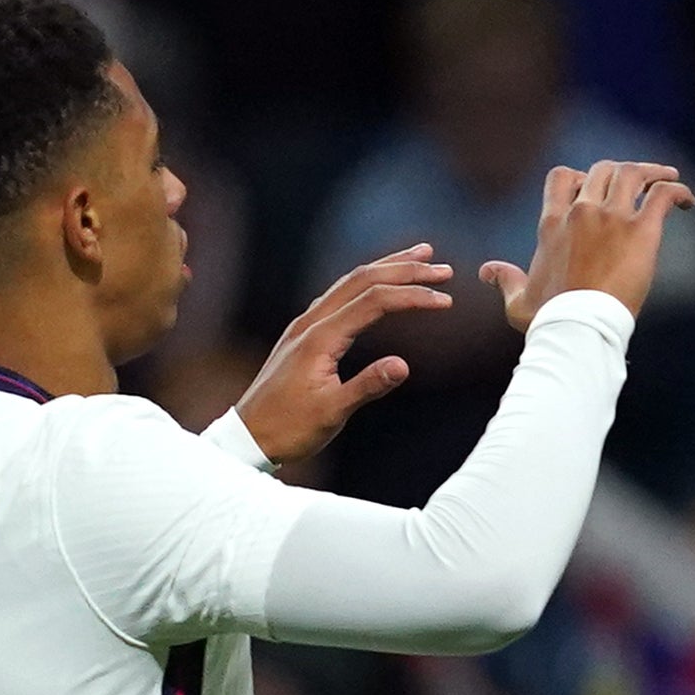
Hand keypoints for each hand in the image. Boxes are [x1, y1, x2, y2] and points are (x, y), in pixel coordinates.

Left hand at [234, 244, 456, 462]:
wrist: (248, 436)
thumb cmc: (289, 429)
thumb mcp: (331, 413)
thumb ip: (367, 386)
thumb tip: (403, 365)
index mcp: (320, 338)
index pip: (374, 302)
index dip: (412, 296)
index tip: (445, 300)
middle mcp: (311, 322)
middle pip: (362, 280)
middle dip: (404, 269)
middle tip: (443, 268)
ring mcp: (305, 325)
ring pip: (350, 283)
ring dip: (386, 268)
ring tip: (418, 258)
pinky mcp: (304, 334)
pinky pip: (340, 296)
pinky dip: (367, 284)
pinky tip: (377, 286)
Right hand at [484, 160, 694, 329]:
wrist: (578, 329)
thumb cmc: (548, 321)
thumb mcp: (519, 301)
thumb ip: (505, 280)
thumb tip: (486, 270)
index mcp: (553, 223)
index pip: (563, 177)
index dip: (580, 176)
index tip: (593, 189)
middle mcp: (582, 212)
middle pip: (601, 169)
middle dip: (619, 172)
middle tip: (637, 185)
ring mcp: (612, 218)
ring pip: (632, 172)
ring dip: (651, 172)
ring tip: (667, 179)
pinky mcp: (642, 232)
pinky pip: (663, 195)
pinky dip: (678, 190)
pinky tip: (687, 201)